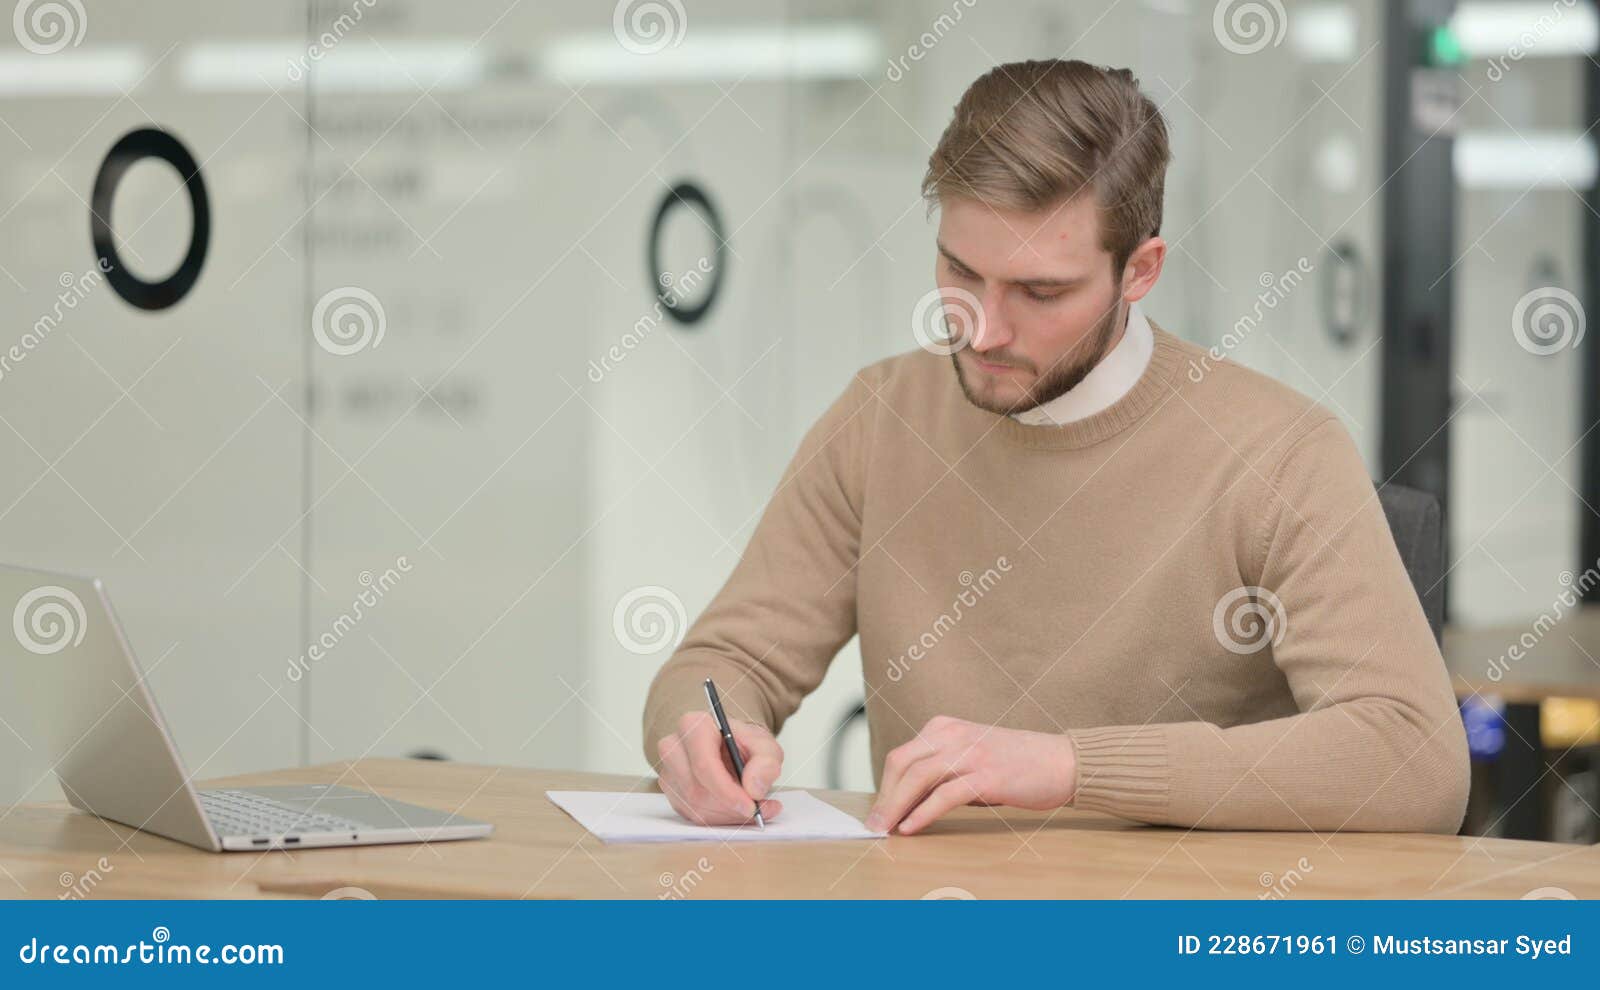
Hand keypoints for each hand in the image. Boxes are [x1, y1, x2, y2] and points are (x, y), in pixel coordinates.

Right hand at [656, 711, 783, 825]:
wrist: (731, 747)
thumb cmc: (743, 744)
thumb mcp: (764, 745)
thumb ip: (766, 761)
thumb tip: (753, 788)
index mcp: (694, 725)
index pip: (704, 765)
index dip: (727, 791)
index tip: (750, 805)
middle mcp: (674, 747)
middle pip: (697, 790)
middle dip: (730, 807)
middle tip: (757, 810)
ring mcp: (668, 772)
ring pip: (694, 807)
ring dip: (727, 815)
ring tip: (752, 808)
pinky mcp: (672, 793)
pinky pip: (693, 816)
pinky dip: (719, 819)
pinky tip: (736, 810)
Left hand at [866, 716, 1076, 834]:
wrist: (1062, 761)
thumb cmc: (1018, 764)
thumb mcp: (972, 756)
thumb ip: (943, 770)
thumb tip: (909, 803)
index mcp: (945, 727)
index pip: (902, 756)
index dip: (885, 787)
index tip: (878, 812)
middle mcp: (953, 735)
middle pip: (902, 763)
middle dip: (883, 797)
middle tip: (872, 825)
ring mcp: (970, 753)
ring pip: (918, 777)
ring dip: (895, 806)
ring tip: (884, 829)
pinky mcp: (986, 775)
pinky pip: (944, 795)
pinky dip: (922, 813)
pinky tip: (911, 828)